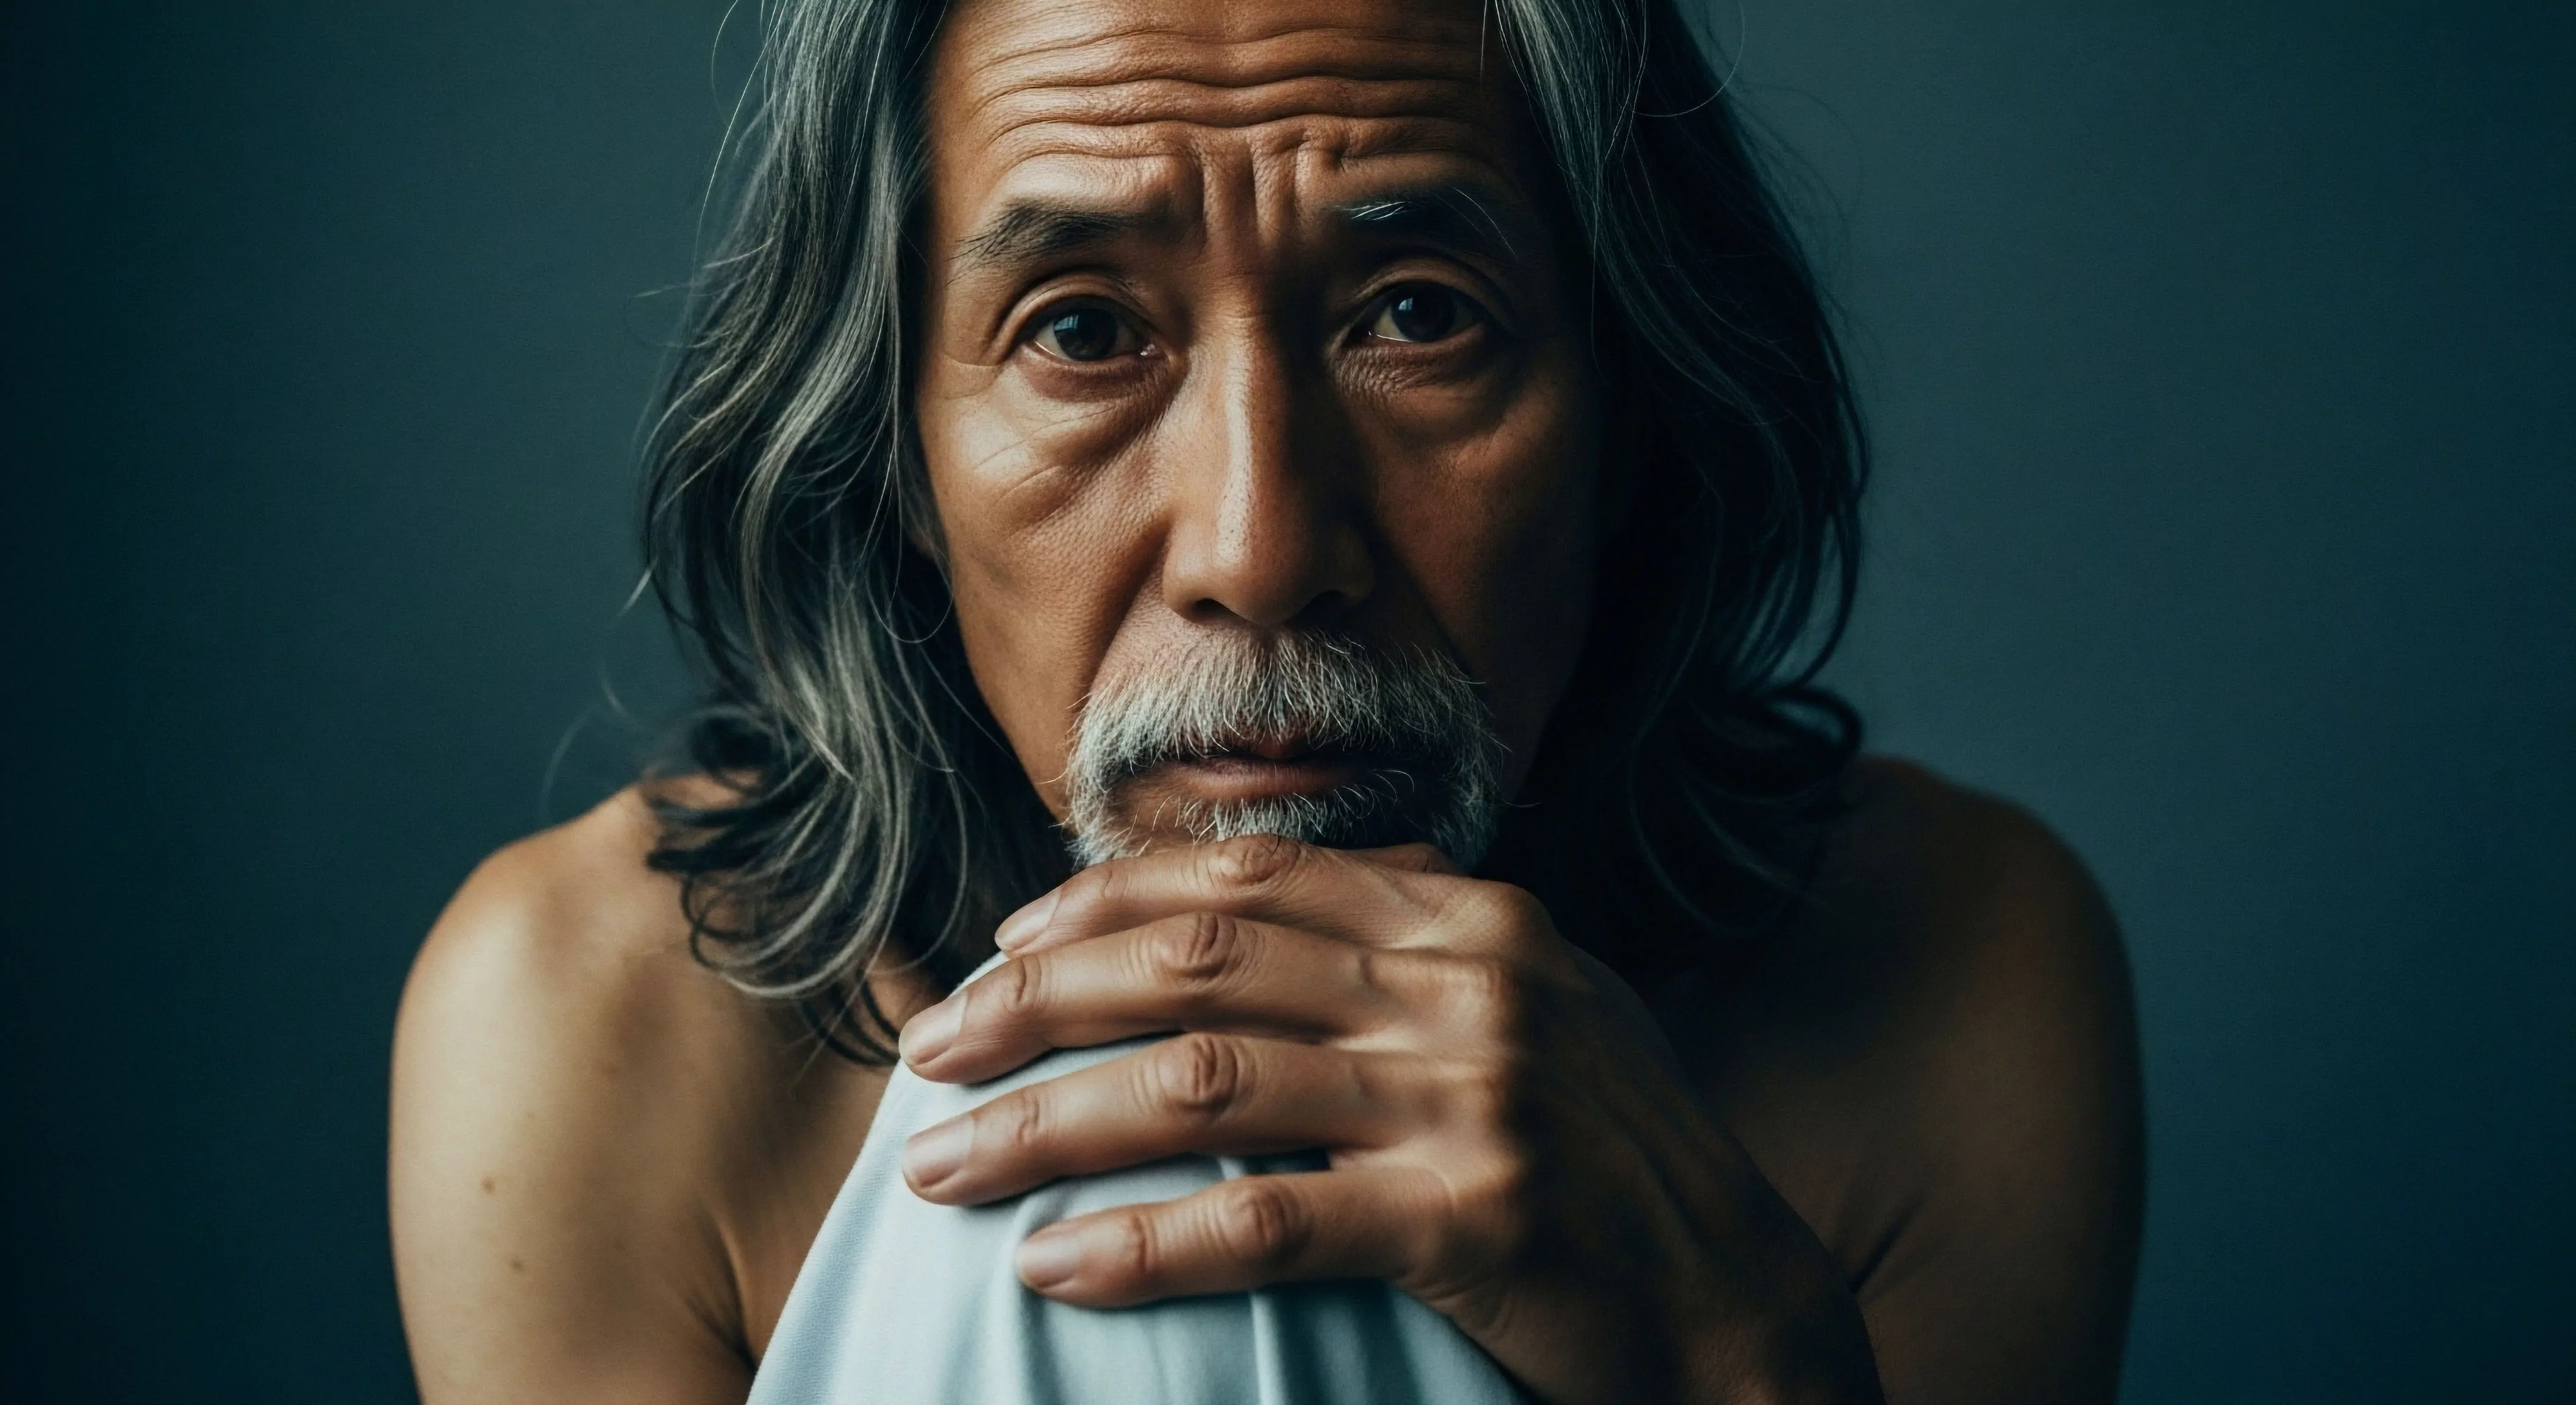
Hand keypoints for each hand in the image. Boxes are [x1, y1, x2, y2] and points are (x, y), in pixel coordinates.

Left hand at [895, 835, 1883, 1404]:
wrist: (1739, 1300)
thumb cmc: (1615, 1158)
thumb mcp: (1536, 1005)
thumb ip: (1413, 939)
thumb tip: (1269, 890)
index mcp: (1468, 920)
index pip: (1243, 879)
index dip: (1098, 903)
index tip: (1000, 946)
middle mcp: (1466, 984)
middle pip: (1196, 964)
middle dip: (1037, 1001)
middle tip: (931, 1053)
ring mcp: (1474, 1097)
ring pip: (1204, 1086)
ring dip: (1049, 1123)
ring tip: (943, 1167)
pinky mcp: (1474, 1218)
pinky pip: (1267, 1224)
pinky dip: (1144, 1246)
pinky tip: (1053, 1267)